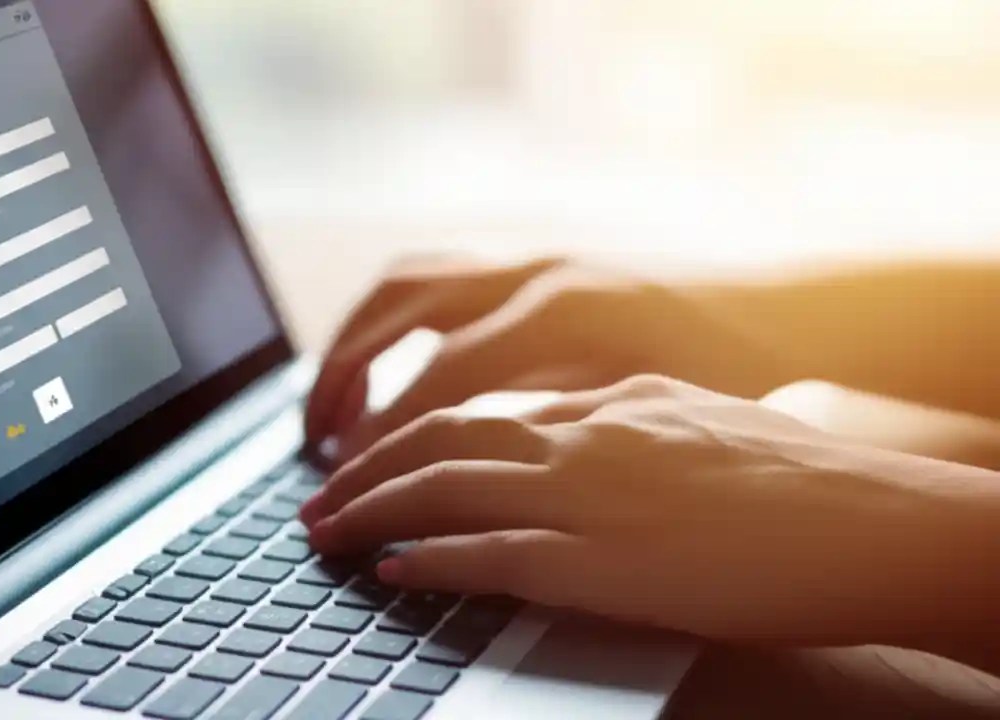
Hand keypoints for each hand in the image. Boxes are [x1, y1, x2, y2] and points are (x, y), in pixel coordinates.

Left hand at [302, 375, 997, 644]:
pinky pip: (488, 557)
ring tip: (325, 534)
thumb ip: (616, 420)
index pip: (476, 406)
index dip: (407, 432)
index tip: (369, 456)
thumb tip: (557, 433)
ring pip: (445, 490)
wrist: (863, 519)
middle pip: (438, 437)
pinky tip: (393, 574)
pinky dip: (430, 563)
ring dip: (372, 511)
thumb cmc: (792, 478)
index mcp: (602, 400)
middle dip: (364, 468)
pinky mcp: (601, 561)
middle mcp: (580, 436)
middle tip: (317, 497)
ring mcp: (586, 495)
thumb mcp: (690, 420)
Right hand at [306, 255, 790, 461]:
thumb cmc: (729, 370)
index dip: (394, 432)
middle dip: (345, 376)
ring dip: (355, 338)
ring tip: (329, 402)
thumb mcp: (649, 410)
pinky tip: (382, 361)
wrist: (783, 306)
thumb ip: (557, 432)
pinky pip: (437, 274)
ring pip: (407, 279)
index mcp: (568, 310)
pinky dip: (392, 317)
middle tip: (316, 442)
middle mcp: (536, 269)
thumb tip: (473, 471)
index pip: (448, 375)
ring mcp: (529, 254)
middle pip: (403, 311)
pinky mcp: (529, 257)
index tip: (356, 479)